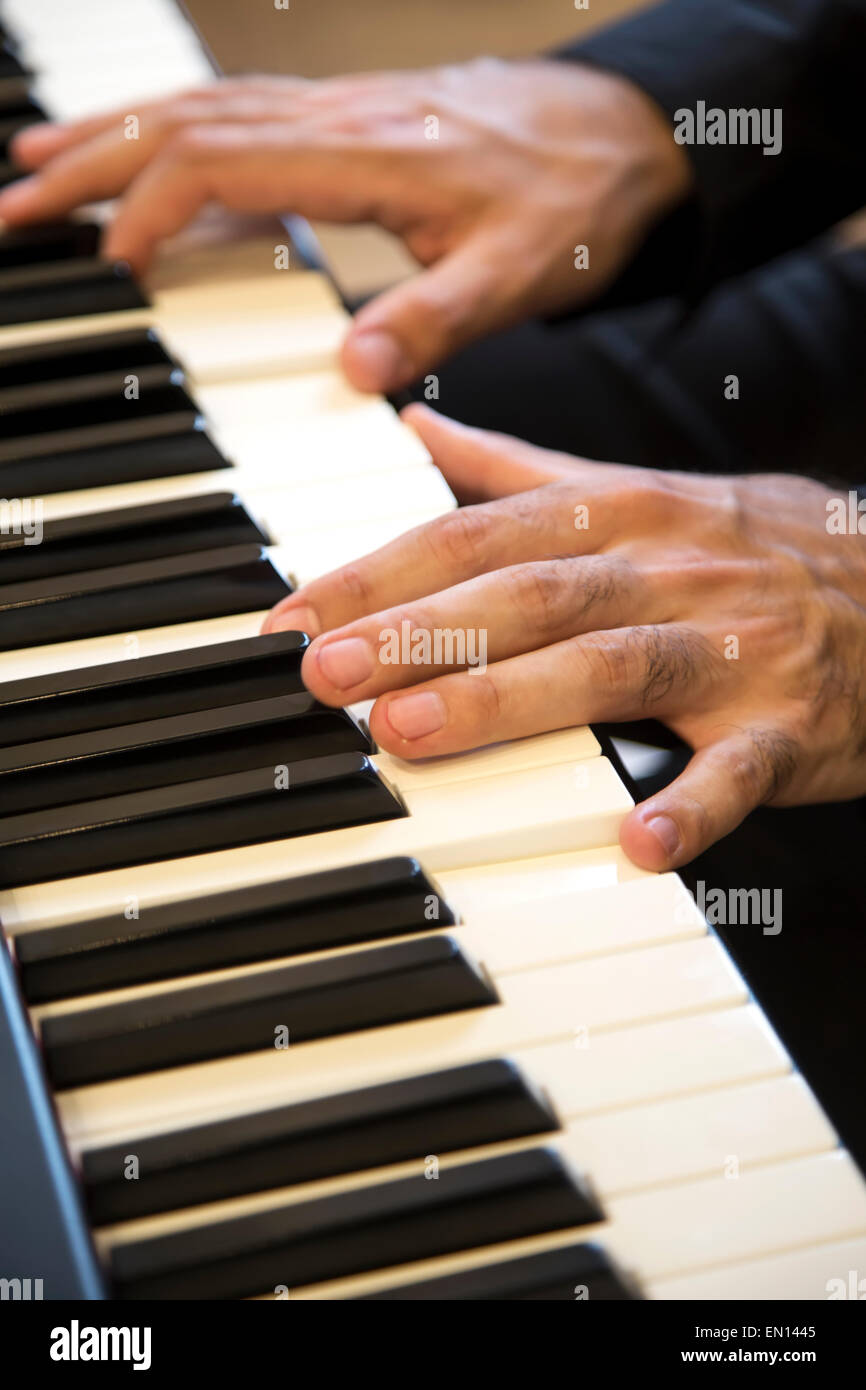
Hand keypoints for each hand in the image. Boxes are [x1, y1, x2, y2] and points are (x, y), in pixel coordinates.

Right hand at [0, 60, 689, 391]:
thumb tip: (354, 372)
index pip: (222, 159)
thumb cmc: (572, 200)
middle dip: (89, 162)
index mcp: (368, 155)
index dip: (152, 206)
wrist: (622, 133)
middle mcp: (338, 121)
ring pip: (198, 108)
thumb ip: (434, 320)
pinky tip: (141, 165)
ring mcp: (336, 114)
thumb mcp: (517, 275)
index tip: (109, 264)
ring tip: (39, 172)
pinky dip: (170, 137)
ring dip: (113, 138)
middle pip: (183, 120)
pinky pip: (235, 117)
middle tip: (16, 206)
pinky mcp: (345, 123)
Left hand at [264, 406, 865, 870]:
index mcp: (621, 513)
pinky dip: (693, 803)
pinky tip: (638, 839)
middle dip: (420, 630)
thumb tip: (420, 427)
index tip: (292, 617)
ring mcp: (732, 646)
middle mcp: (667, 569)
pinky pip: (740, 765)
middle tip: (323, 672)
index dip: (380, 572)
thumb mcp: (643, 489)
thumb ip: (524, 466)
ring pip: (612, 664)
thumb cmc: (752, 548)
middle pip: (530, 592)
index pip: (478, 534)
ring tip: (413, 733)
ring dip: (511, 699)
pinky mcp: (791, 724)